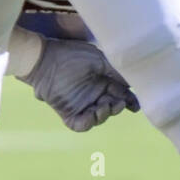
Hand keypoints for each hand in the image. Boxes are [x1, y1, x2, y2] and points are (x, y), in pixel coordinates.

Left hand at [21, 36, 138, 131]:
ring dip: (105, 115)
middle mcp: (94, 95)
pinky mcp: (68, 111)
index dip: (129, 101)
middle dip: (118, 108)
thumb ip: (116, 71)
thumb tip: (133, 83)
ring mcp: (81, 104)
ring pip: (99, 118)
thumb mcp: (100, 59)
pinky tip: (92, 115)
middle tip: (118, 104)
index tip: (135, 105)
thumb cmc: (71, 54)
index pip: (121, 95)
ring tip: (103, 107)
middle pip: (112, 108)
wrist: (44, 58)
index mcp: (103, 82)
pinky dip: (88, 123)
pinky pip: (80, 124)